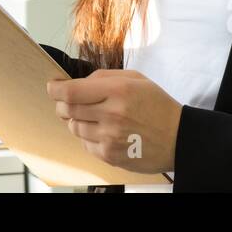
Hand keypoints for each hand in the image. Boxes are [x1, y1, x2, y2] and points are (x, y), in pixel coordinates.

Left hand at [47, 70, 182, 173]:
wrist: (179, 138)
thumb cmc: (157, 105)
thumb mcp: (135, 79)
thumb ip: (103, 76)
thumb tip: (76, 82)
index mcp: (118, 91)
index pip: (71, 92)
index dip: (55, 89)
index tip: (53, 87)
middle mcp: (112, 114)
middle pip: (67, 109)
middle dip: (62, 104)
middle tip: (68, 101)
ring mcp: (110, 137)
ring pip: (74, 127)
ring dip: (76, 120)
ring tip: (94, 117)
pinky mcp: (110, 155)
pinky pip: (84, 144)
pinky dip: (87, 137)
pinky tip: (103, 131)